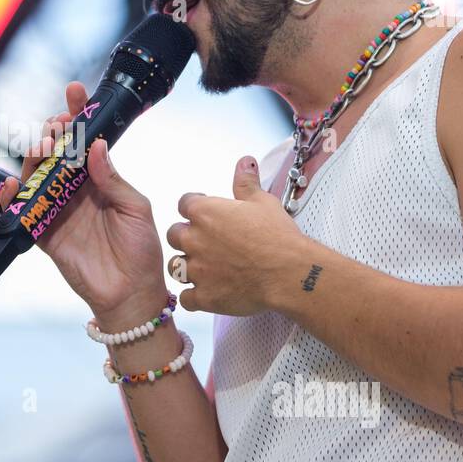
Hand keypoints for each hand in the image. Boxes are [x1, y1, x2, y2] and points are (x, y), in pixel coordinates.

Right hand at [0, 81, 168, 327]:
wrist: (130, 294)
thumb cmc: (140, 250)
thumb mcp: (135, 208)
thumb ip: (112, 178)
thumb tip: (95, 146)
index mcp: (99, 179)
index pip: (85, 141)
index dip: (78, 116)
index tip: (75, 92)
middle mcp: (75, 191)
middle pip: (55, 153)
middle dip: (53, 133)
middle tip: (57, 127)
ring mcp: (57, 210)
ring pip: (36, 175)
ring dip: (34, 158)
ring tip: (43, 150)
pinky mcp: (42, 233)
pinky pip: (21, 211)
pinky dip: (12, 196)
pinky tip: (14, 183)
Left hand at [165, 155, 309, 315]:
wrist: (288, 272)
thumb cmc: (277, 236)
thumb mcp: (262, 202)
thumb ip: (246, 183)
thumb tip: (244, 163)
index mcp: (205, 212)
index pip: (184, 204)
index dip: (194, 207)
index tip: (203, 212)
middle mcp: (194, 239)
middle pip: (174, 234)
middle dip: (186, 236)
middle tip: (205, 241)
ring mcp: (197, 270)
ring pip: (175, 267)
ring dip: (186, 266)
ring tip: (204, 268)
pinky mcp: (203, 296)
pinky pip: (186, 298)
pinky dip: (194, 296)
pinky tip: (205, 293)